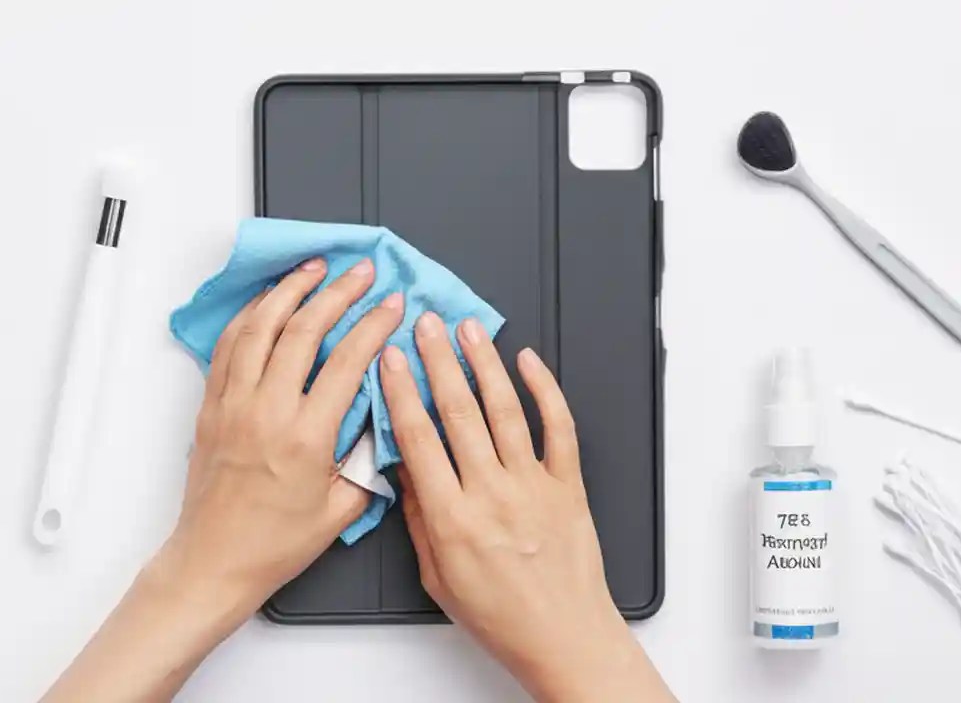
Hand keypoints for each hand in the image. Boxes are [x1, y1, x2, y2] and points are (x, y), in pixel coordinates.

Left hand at [158, 256, 402, 610]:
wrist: (214, 561)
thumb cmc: (275, 543)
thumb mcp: (340, 510)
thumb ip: (368, 462)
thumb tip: (383, 419)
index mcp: (305, 438)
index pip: (346, 361)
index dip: (373, 325)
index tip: (391, 304)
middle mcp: (266, 412)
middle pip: (303, 330)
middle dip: (337, 292)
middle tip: (360, 272)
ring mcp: (232, 404)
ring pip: (260, 327)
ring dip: (289, 291)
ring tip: (313, 269)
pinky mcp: (211, 406)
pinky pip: (228, 346)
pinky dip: (249, 315)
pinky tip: (267, 302)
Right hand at [379, 313, 673, 702]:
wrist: (563, 636)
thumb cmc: (501, 616)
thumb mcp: (438, 577)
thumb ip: (418, 520)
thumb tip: (404, 470)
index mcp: (452, 519)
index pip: (419, 439)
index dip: (402, 392)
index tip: (391, 359)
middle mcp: (492, 494)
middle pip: (459, 413)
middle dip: (438, 362)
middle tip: (426, 325)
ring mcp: (534, 486)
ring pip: (505, 410)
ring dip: (484, 364)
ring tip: (468, 331)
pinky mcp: (568, 485)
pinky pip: (559, 428)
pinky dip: (545, 390)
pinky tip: (530, 362)